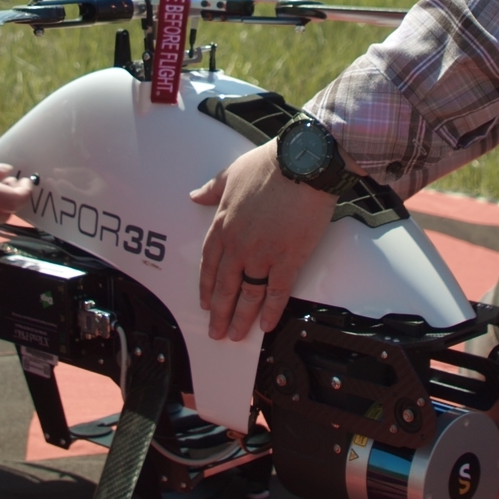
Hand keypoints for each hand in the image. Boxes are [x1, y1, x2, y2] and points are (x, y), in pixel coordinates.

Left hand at [192, 142, 337, 341]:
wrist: (303, 163)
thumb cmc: (270, 164)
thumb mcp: (231, 173)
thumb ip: (212, 189)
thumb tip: (196, 195)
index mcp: (223, 224)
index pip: (208, 264)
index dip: (206, 287)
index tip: (205, 303)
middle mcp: (239, 244)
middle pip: (225, 286)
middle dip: (219, 313)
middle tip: (216, 331)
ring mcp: (263, 254)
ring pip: (247, 294)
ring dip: (241, 318)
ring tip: (236, 335)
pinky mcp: (288, 258)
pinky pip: (277, 292)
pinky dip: (272, 311)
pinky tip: (267, 325)